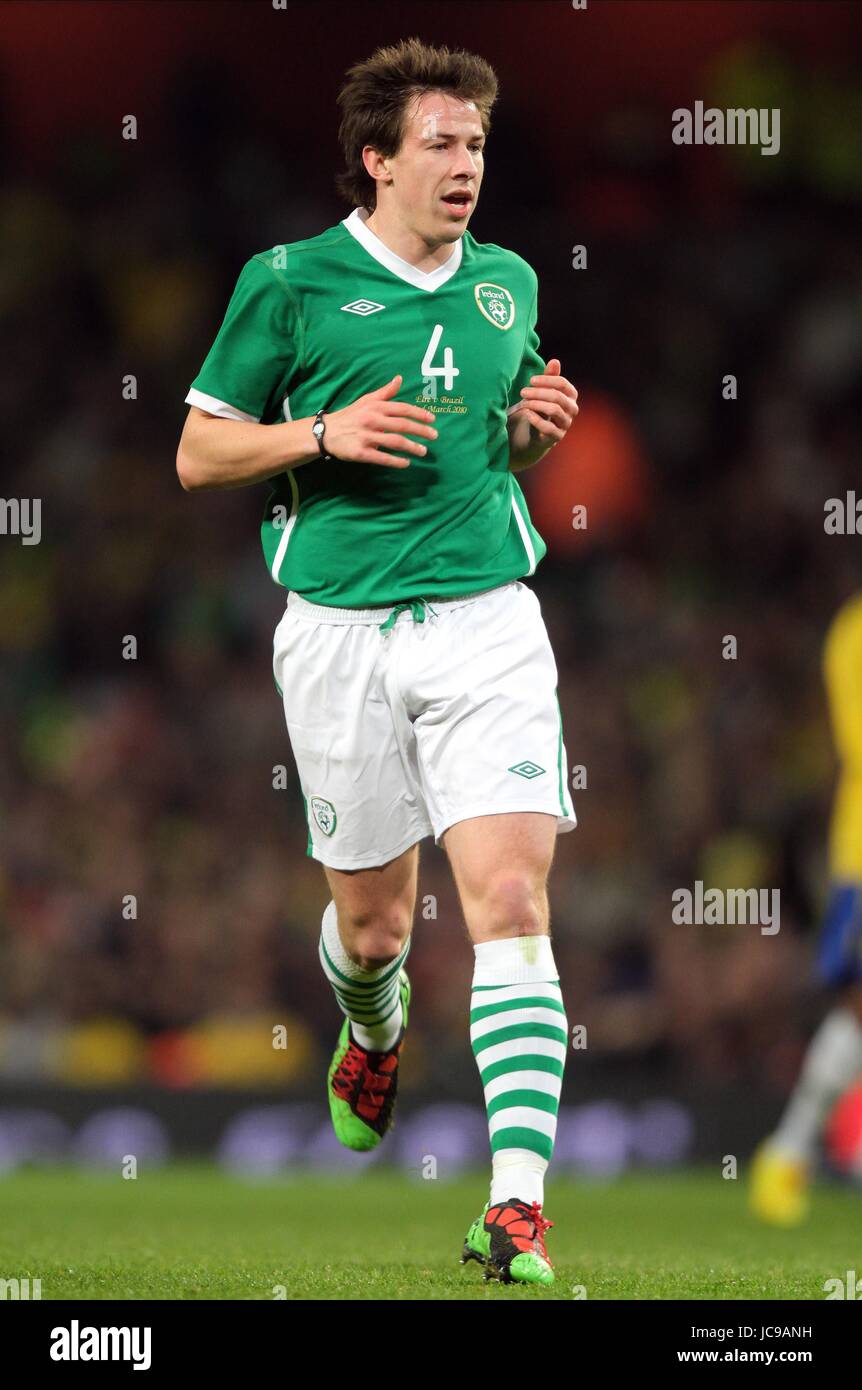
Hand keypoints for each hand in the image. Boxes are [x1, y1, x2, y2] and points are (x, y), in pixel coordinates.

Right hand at [323, 375, 437, 467]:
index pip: (402, 409)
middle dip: (421, 431)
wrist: (326, 432)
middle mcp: (372, 420)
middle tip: (434, 436)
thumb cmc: (350, 416)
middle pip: (402, 425)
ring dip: (412, 447)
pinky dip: (396, 461)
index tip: (432, 420)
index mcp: (375, 406)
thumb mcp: (366, 400)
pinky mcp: (361, 452)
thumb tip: (400, 379)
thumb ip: (385, 392)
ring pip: (395, 442)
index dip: (419, 414)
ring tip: (423, 451)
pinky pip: (383, 458)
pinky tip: (406, 463)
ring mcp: (366, 436)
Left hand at [511, 359, 578, 442]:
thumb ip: (549, 377)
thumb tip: (555, 361)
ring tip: (523, 402)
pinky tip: (526, 413)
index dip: (546, 380)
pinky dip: (536, 419)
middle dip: (538, 392)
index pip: (562, 384)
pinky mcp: (557, 437)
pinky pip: (548, 427)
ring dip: (536, 404)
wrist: (533, 433)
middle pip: (557, 396)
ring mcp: (566, 424)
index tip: (531, 380)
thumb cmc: (539, 407)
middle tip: (523, 392)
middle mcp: (572, 409)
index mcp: (571, 395)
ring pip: (554, 410)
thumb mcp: (542, 391)